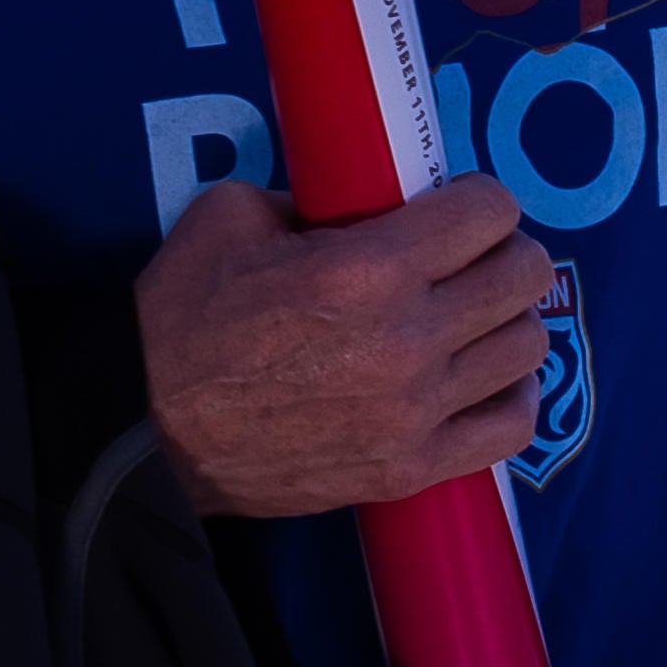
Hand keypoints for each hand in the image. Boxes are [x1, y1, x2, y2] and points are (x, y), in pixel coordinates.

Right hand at [138, 174, 557, 517]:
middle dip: (501, 253)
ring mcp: (414, 411)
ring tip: (468, 319)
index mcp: (368, 269)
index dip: (478, 201)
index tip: (455, 209)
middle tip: (467, 259)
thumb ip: (318, 197)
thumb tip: (379, 200)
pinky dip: (509, 397)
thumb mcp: (232, 218)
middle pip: (524, 276)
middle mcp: (407, 339)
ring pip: (528, 347)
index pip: (491, 212)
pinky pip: (511, 428)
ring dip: (505, 323)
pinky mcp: (408, 469)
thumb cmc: (178, 318)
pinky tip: (480, 379)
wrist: (139, 431)